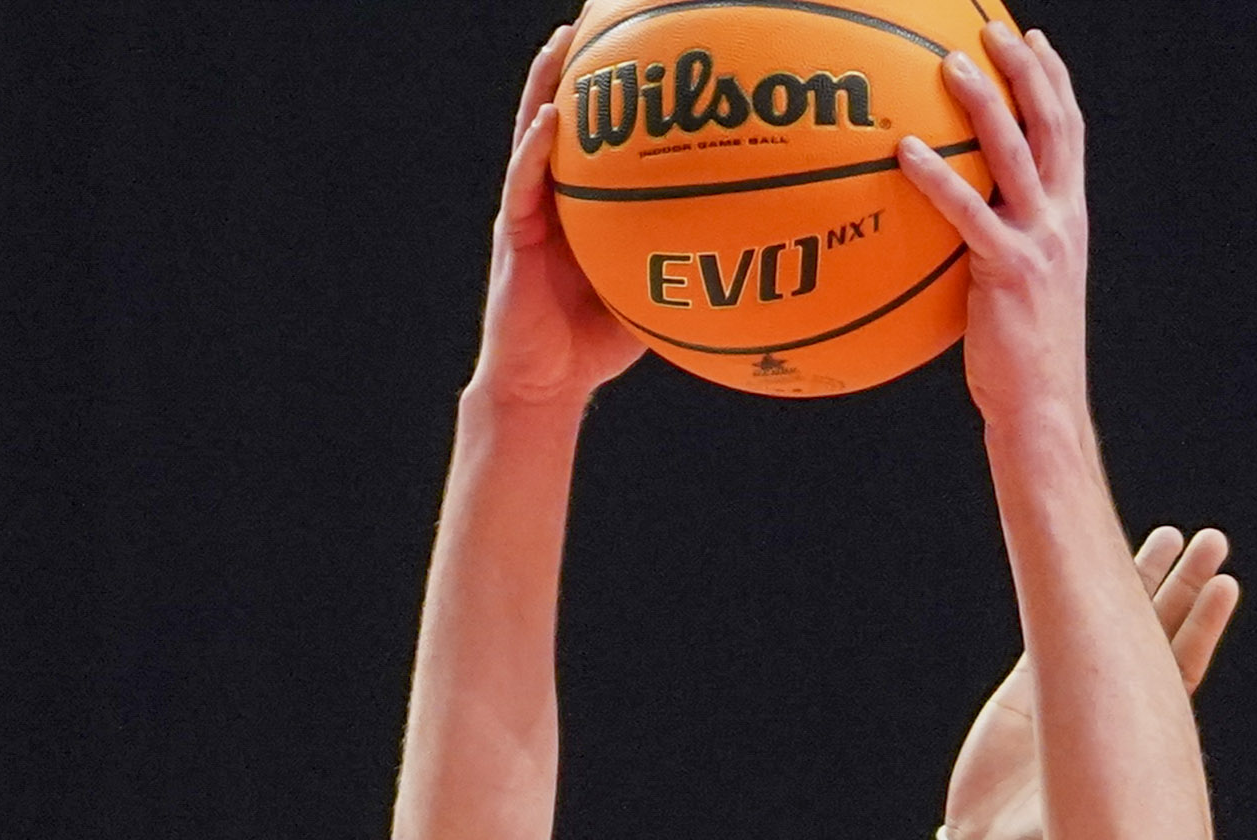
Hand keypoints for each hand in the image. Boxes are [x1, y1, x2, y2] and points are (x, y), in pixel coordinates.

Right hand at [473, 30, 645, 409]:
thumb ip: (679, 262)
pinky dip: (534, 150)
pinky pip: (522, 184)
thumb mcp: (648, 294)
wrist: (545, 385)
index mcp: (580, 206)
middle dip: (573, 65)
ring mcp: (529, 212)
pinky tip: (549, 119)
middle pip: (561, 116)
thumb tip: (742, 248)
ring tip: (562, 42)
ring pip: (533, 135)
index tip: (635, 48)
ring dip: (545, 86)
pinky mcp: (513, 237)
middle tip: (593, 17)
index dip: (607, 92)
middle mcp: (551, 197)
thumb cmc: (595, 346)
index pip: (594, 137)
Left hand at [899, 25, 1089, 428]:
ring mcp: (1040, 243)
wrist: (1043, 408)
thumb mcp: (1024, 292)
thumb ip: (1003, 246)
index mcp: (1070, 220)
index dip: (1054, 81)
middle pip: (1049, 124)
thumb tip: (958, 227)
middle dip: (1024, 69)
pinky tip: (905, 151)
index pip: (1069, 133)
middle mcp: (1063, 222)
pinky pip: (967, 211)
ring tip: (951, 63)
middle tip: (991, 29)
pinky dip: (936, 177)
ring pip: (1014, 152)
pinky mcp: (1009, 270)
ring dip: (983, 101)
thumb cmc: (1023, 361)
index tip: (1033, 40)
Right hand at [946, 527, 1238, 839]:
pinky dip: (1071, 594)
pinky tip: (1087, 559)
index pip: (1179, 671)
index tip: (1226, 586)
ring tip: (1173, 537)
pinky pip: (1054, 628)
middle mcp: (1111, 711)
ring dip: (1140, 580)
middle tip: (1214, 541)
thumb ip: (1111, 815)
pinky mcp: (1026, 690)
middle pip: (1156, 634)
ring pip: (1112, 622)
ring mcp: (1069, 694)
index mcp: (1138, 741)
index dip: (1201, 626)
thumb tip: (1152, 802)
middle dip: (1184, 586)